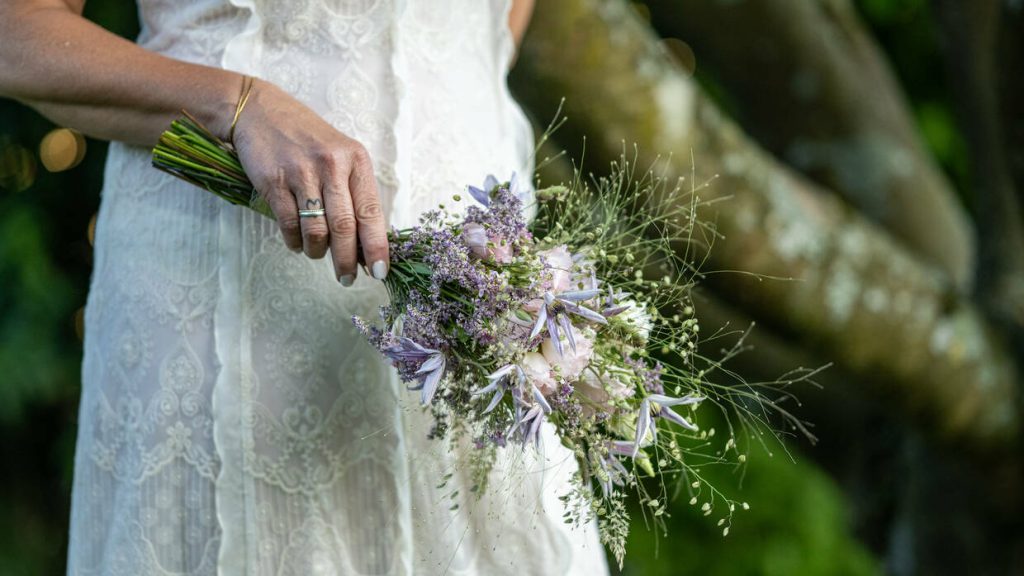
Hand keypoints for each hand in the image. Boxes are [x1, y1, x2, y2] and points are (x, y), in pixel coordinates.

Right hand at [229, 78, 387, 285]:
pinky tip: (297, 243)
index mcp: (356, 160)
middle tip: (346, 278)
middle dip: (347, 260)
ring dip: (317, 251)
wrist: (260, 111)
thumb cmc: (307, 140)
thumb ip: (353, 194)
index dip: (377, 246)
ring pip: (316, 229)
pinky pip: (288, 224)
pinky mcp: (273, 180)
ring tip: (316, 254)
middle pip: (344, 226)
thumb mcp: (340, 156)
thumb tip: (366, 244)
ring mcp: (301, 172)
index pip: (372, 212)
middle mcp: (332, 164)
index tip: (380, 271)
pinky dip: (294, 242)